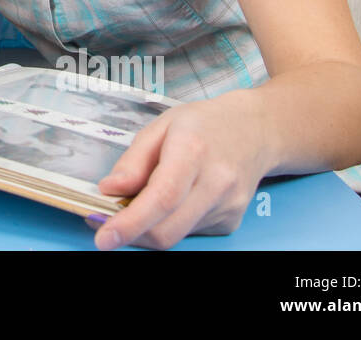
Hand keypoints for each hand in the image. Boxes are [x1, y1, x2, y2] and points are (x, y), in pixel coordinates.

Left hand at [84, 90, 272, 249]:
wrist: (255, 131)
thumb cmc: (205, 125)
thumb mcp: (160, 126)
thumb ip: (132, 161)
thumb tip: (109, 190)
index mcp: (193, 151)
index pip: (162, 197)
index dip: (131, 222)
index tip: (105, 236)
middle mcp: (216, 183)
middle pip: (167, 228)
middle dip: (131, 233)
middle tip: (104, 222)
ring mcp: (227, 207)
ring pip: (175, 235)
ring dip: (147, 227)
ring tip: (139, 200)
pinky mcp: (229, 222)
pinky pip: (187, 232)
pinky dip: (168, 223)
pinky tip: (170, 202)